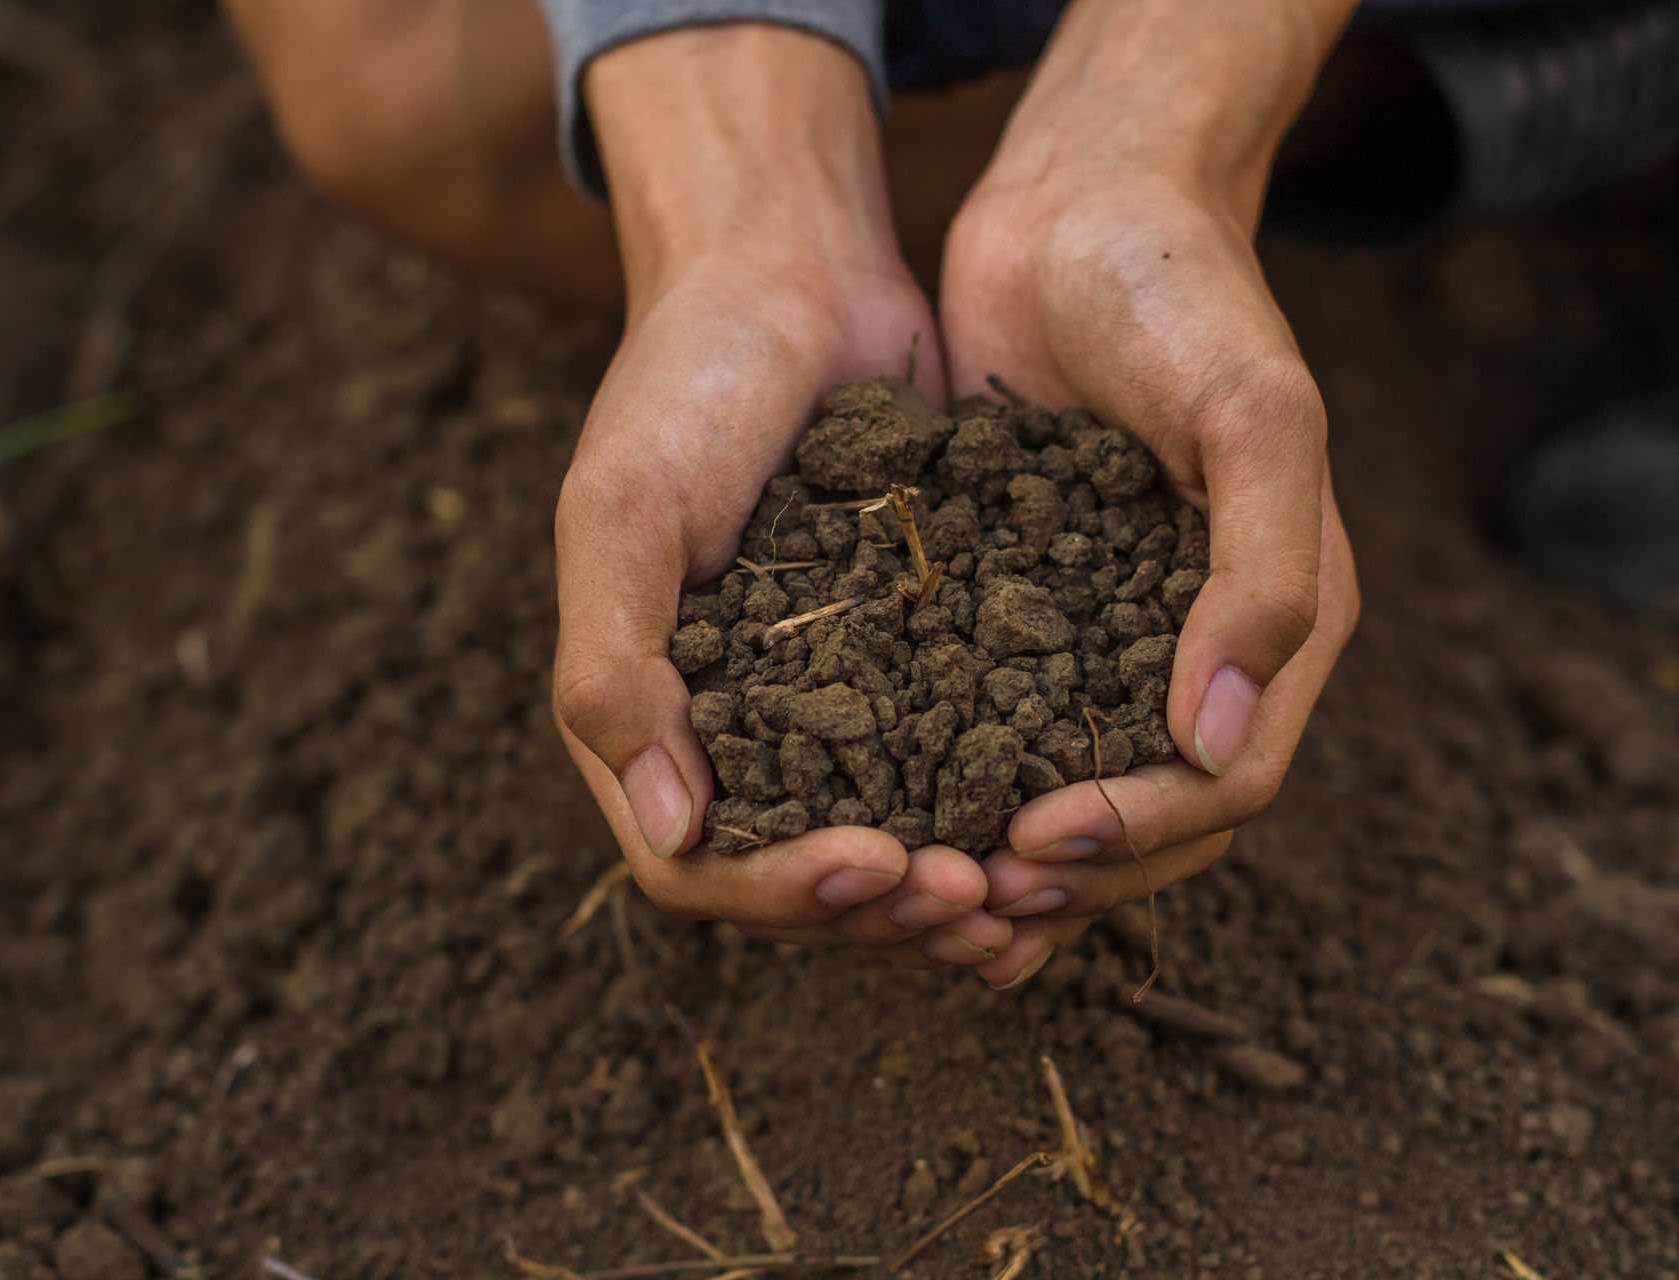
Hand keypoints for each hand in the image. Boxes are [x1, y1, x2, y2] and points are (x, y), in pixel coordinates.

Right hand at [553, 26, 1011, 966]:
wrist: (786, 271)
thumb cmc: (683, 381)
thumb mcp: (623, 515)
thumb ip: (616, 670)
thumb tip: (673, 837)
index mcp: (648, 718)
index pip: (698, 869)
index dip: (784, 891)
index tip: (881, 864)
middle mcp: (735, 732)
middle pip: (800, 882)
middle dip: (886, 907)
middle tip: (979, 898)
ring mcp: (826, 704)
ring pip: (884, 843)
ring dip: (949, 885)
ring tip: (1029, 893)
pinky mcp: (909, 661)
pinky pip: (946, 766)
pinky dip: (994, 808)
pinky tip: (1063, 818)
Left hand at [936, 0, 1361, 987]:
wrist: (1084, 205)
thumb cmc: (1183, 295)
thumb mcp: (1252, 415)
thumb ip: (1265, 572)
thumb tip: (1219, 742)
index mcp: (1281, 622)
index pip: (1226, 784)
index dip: (1140, 831)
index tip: (1036, 840)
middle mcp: (1199, 649)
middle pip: (1153, 819)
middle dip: (1070, 873)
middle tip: (969, 895)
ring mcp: (1108, 635)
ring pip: (1073, 790)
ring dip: (1010, 856)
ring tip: (927, 889)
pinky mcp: (1022, 610)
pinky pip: (999, 725)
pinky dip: (957, 783)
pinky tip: (889, 822)